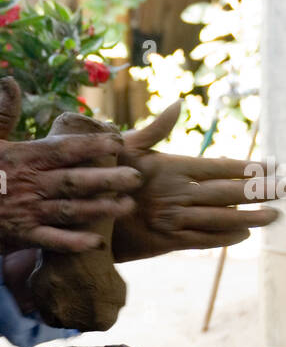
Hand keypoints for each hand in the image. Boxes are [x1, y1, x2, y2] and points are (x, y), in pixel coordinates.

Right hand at [0, 78, 142, 259]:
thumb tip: (11, 82)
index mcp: (21, 156)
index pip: (67, 147)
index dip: (96, 144)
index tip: (118, 142)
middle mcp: (29, 183)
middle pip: (78, 179)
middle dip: (111, 178)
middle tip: (137, 177)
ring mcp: (24, 211)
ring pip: (72, 209)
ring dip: (102, 209)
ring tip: (126, 206)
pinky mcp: (17, 236)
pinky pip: (52, 240)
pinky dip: (74, 242)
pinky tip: (96, 242)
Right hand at [112, 102, 279, 261]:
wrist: (80, 217)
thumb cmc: (102, 176)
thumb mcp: (124, 147)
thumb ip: (156, 128)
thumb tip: (178, 104)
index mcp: (171, 167)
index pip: (220, 166)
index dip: (249, 167)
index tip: (272, 166)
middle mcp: (176, 194)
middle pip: (228, 192)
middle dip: (260, 190)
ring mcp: (172, 219)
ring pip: (221, 218)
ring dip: (250, 216)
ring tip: (274, 214)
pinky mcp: (165, 242)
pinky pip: (202, 240)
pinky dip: (225, 237)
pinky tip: (243, 232)